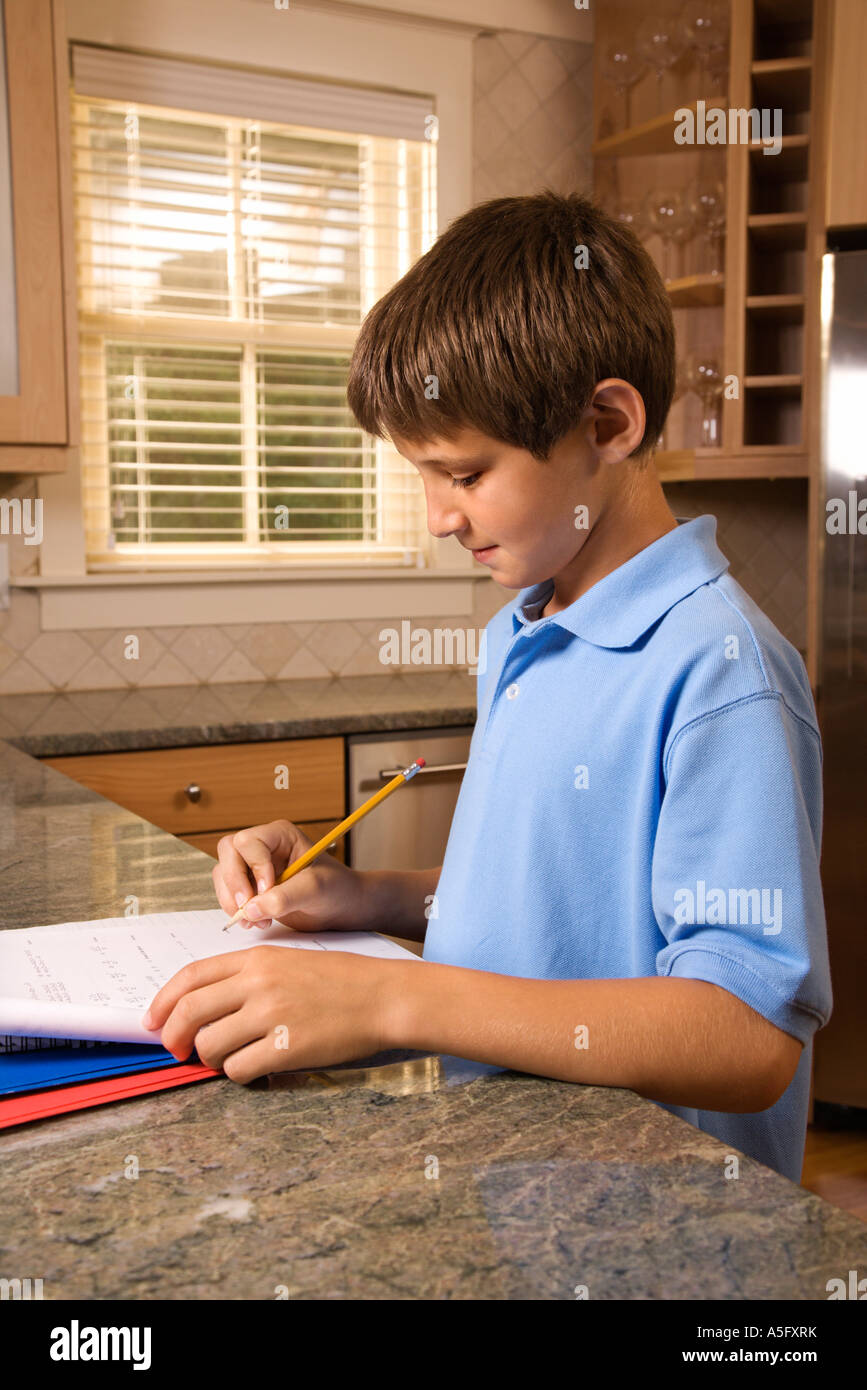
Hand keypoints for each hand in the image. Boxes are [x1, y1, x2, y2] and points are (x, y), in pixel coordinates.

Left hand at [142, 945, 404, 1081]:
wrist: (383, 996)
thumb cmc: (341, 981)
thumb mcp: (290, 961)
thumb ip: (248, 977)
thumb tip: (205, 1007)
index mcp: (257, 959)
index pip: (191, 976)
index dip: (163, 1001)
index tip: (152, 1020)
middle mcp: (258, 983)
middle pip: (189, 1012)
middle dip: (173, 1037)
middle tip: (177, 1050)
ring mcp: (271, 1015)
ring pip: (210, 1045)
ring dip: (210, 1059)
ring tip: (228, 1058)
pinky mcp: (286, 1047)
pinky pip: (238, 1069)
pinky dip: (238, 1074)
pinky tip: (254, 1068)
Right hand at [212, 819, 370, 931]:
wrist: (342, 907)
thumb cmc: (337, 889)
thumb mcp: (316, 890)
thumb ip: (285, 897)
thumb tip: (251, 909)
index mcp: (280, 835)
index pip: (248, 842)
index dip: (253, 867)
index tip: (267, 890)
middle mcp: (263, 846)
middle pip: (228, 853)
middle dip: (235, 884)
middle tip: (249, 909)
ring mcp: (253, 866)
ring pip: (223, 874)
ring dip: (233, 901)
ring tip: (258, 920)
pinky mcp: (250, 886)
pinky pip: (227, 893)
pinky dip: (235, 910)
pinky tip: (256, 921)